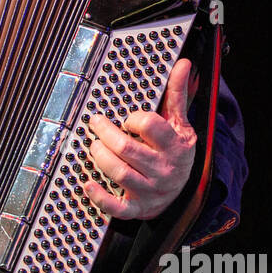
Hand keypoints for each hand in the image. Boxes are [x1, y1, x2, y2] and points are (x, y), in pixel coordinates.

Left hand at [83, 57, 197, 220]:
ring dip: (100, 157)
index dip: (134, 119)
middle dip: (105, 133)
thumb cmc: (175, 151)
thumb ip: (177, 95)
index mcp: (175, 146)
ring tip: (93, 145)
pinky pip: (118, 207)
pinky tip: (87, 184)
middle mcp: (164, 169)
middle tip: (95, 123)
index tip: (127, 119)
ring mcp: (151, 190)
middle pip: (127, 149)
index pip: (150, 127)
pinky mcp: (138, 208)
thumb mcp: (180, 124)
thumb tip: (182, 64)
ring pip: (119, 173)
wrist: (184, 192)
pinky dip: (100, 198)